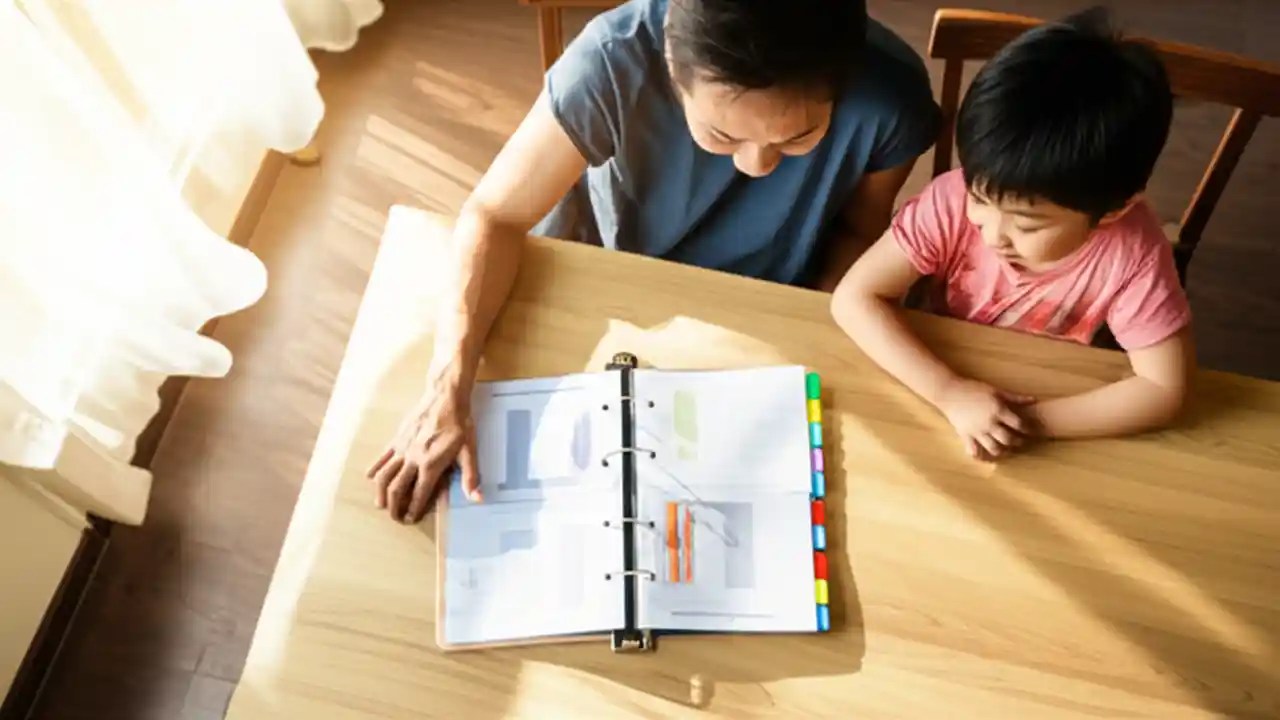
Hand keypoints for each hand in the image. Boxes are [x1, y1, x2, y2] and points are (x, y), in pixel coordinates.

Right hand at [366, 380, 481, 523]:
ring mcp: (402, 448)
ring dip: (380, 493)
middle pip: (396, 488)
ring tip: (381, 504)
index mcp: (431, 464)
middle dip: (393, 507)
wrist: (445, 397)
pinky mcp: (397, 438)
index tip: (411, 519)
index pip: (418, 494)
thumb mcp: (470, 450)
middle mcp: (413, 458)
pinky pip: (382, 457)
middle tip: (395, 517)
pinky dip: (375, 469)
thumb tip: (477, 499)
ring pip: (383, 475)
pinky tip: (371, 478)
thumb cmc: (460, 423)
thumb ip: (470, 476)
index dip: (413, 510)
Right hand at [934, 377, 1035, 460]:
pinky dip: (980, 456)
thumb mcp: (995, 390)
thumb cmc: (973, 388)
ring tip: (1004, 449)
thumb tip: (1034, 400)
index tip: (1030, 431)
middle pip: (1008, 439)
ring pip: (993, 448)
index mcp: (998, 411)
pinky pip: (974, 451)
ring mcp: (977, 431)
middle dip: (1017, 442)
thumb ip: (1015, 398)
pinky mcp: (965, 436)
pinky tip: (984, 456)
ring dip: (1002, 451)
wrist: (949, 392)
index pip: (1018, 424)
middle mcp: (989, 423)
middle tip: (1019, 441)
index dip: (1027, 429)